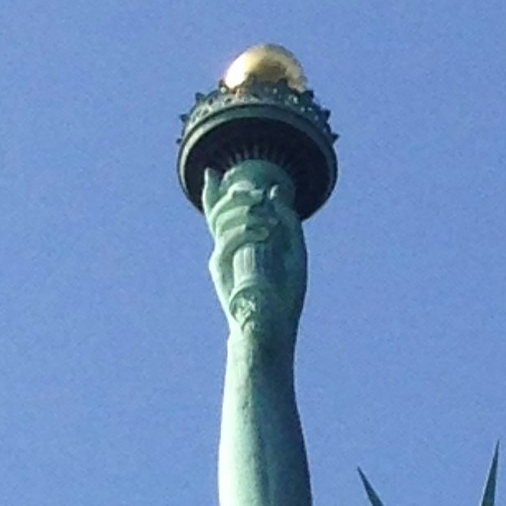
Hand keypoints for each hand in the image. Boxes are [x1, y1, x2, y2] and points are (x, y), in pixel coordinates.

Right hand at [206, 156, 306, 353]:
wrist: (274, 331)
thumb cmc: (284, 298)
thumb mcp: (294, 253)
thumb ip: (287, 221)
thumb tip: (275, 190)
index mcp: (240, 245)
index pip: (221, 213)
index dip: (212, 192)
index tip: (212, 174)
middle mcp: (227, 249)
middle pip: (218, 210)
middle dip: (236, 195)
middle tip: (258, 195)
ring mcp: (221, 258)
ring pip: (220, 219)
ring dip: (245, 211)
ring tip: (268, 219)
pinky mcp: (219, 270)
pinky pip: (226, 240)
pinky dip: (246, 230)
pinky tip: (266, 232)